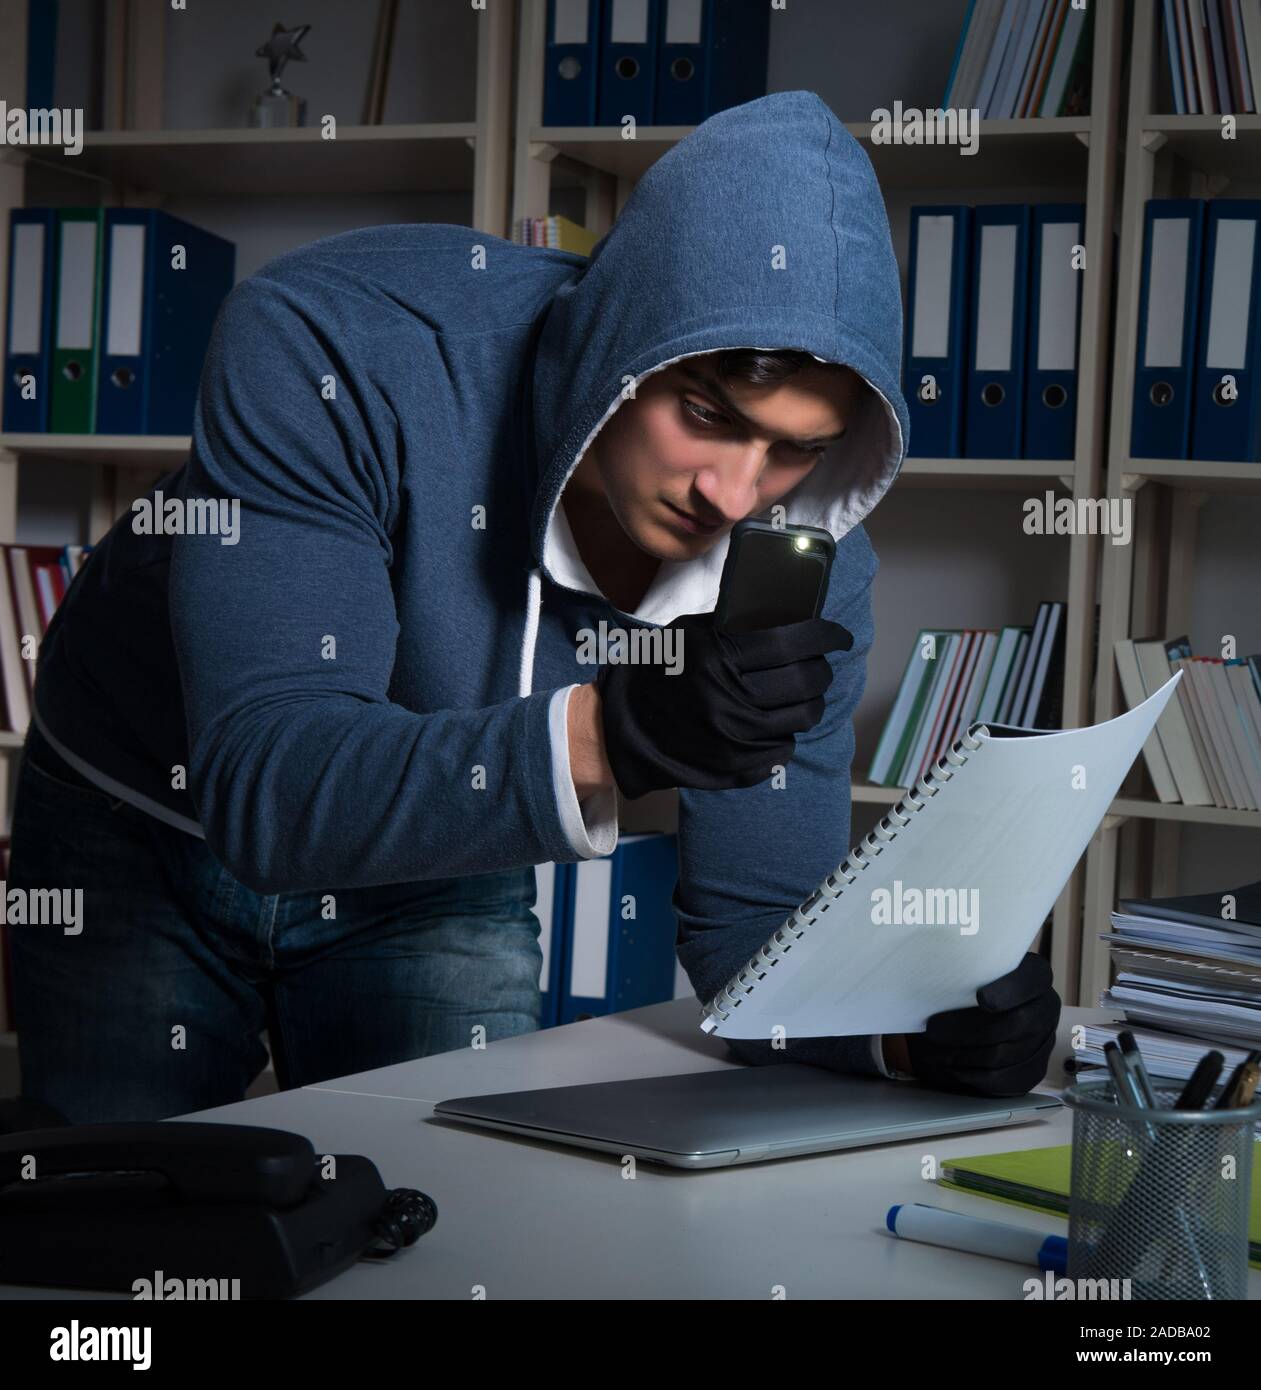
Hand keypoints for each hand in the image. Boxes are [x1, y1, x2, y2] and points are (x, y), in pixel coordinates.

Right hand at [596, 611, 851, 798]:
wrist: (624, 726)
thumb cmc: (660, 671)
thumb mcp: (691, 633)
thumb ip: (736, 625)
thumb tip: (789, 614)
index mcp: (719, 657)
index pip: (794, 642)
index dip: (827, 635)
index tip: (838, 635)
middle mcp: (731, 698)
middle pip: (807, 681)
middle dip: (822, 668)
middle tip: (819, 663)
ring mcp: (736, 738)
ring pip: (804, 717)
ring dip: (810, 701)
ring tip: (801, 692)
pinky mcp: (737, 767)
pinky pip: (785, 749)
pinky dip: (785, 732)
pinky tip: (772, 721)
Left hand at [901, 953, 1060, 1096]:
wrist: (971, 1015)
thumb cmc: (965, 987)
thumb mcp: (966, 971)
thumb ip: (963, 971)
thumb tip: (935, 973)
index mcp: (1035, 975)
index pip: (1031, 980)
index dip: (1009, 991)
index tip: (982, 999)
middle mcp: (1046, 1007)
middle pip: (1014, 1024)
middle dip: (968, 1030)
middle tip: (933, 1030)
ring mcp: (1043, 1041)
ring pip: (1004, 1056)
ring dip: (963, 1055)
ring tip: (934, 1050)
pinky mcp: (1033, 1070)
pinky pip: (1004, 1080)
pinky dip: (973, 1076)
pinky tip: (951, 1067)